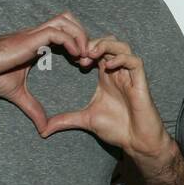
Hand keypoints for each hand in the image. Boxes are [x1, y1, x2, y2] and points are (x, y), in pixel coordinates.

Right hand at [0, 12, 93, 132]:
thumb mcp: (17, 94)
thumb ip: (33, 108)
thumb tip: (44, 129)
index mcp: (36, 44)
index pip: (65, 33)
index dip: (79, 44)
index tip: (85, 64)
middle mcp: (36, 35)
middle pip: (69, 20)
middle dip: (84, 35)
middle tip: (89, 59)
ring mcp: (32, 34)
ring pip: (65, 20)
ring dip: (80, 36)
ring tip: (84, 57)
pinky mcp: (28, 39)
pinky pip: (56, 32)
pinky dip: (70, 41)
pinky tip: (74, 56)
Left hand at [41, 36, 170, 161]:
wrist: (136, 142)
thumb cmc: (117, 129)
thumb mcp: (85, 121)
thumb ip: (65, 120)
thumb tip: (42, 130)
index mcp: (106, 76)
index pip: (95, 51)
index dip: (82, 49)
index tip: (68, 57)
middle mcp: (118, 72)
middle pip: (108, 42)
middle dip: (92, 43)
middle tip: (78, 54)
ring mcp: (130, 76)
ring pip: (122, 46)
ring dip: (106, 46)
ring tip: (91, 54)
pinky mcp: (141, 82)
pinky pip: (134, 61)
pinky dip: (121, 59)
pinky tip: (107, 66)